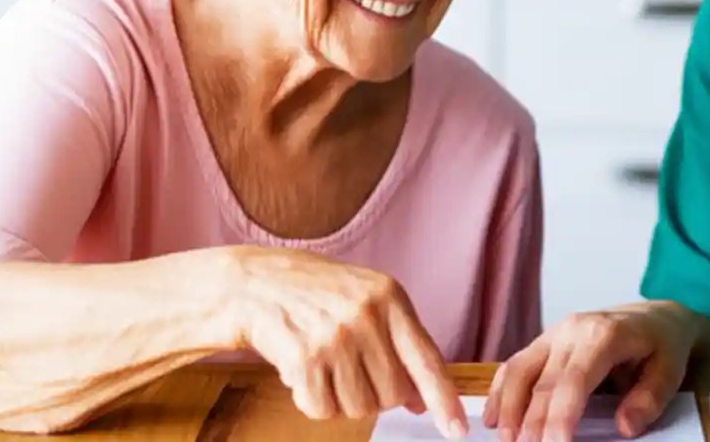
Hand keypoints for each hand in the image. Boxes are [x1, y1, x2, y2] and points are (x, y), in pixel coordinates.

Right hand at [220, 246, 465, 437]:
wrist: (253, 281)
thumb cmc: (315, 293)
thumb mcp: (365, 300)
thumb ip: (397, 345)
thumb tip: (422, 401)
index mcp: (390, 297)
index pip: (426, 359)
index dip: (444, 399)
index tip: (457, 429)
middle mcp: (367, 315)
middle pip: (392, 395)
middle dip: (373, 394)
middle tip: (348, 369)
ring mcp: (336, 336)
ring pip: (358, 407)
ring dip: (339, 399)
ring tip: (322, 364)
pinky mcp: (304, 357)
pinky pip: (322, 410)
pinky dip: (311, 401)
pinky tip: (301, 370)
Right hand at [483, 301, 698, 441]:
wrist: (655, 316)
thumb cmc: (662, 345)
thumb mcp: (671, 370)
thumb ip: (650, 399)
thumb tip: (625, 427)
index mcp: (604, 335)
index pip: (574, 380)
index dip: (559, 416)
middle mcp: (572, 330)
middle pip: (542, 381)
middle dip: (531, 423)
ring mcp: (554, 334)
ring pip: (520, 370)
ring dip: (508, 409)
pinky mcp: (545, 342)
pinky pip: (515, 365)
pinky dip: (500, 391)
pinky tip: (494, 419)